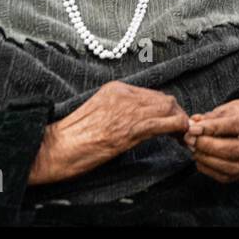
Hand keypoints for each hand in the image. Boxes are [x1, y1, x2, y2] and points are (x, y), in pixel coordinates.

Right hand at [28, 82, 189, 185]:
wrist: (56, 148)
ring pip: (168, 109)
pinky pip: (166, 123)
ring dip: (179, 122)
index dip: (163, 108)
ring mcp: (130, 110)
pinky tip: (180, 137)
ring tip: (182, 136)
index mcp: (115, 89)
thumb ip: (118, 111)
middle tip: (179, 129)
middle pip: (163, 99)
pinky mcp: (133, 128)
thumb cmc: (71, 138)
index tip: (168, 120)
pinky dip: (178, 129)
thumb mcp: (97, 114)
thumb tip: (134, 120)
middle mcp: (125, 95)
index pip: (151, 94)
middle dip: (175, 113)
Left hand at [184, 96, 238, 183]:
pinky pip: (227, 177)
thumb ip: (212, 117)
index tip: (193, 129)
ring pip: (231, 167)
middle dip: (207, 146)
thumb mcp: (231, 107)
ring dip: (207, 159)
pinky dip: (209, 170)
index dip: (211, 128)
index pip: (234, 125)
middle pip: (234, 150)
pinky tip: (201, 159)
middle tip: (190, 140)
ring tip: (194, 149)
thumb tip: (193, 124)